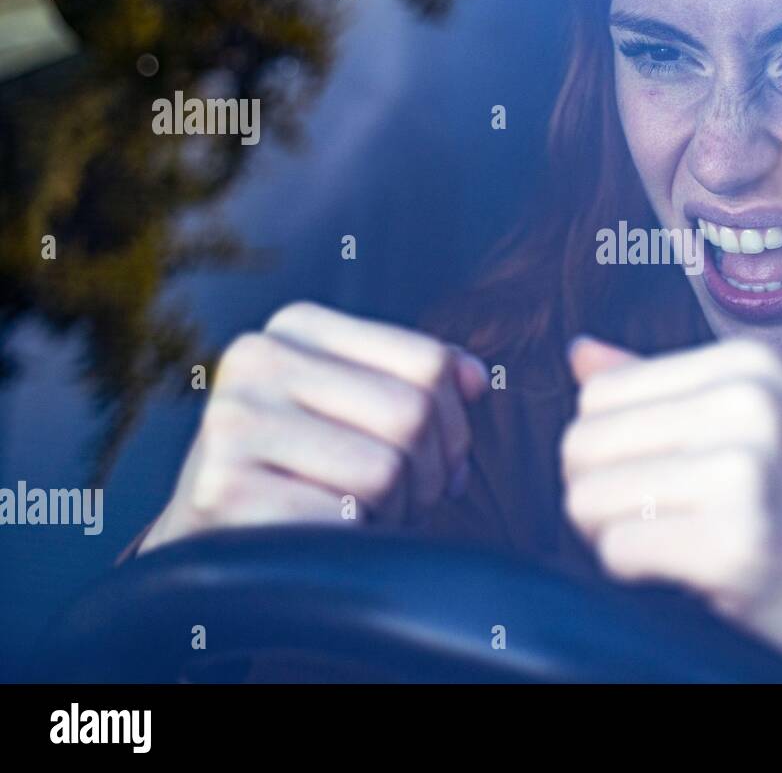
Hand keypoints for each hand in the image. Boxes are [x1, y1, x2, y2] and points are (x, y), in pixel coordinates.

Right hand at [140, 302, 487, 552]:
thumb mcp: (354, 407)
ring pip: (385, 470)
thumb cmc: (303, 472)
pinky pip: (344, 519)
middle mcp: (258, 360)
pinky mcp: (224, 489)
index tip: (441, 460)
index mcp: (296, 326)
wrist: (214, 545)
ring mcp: (235, 422)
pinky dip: (356, 543)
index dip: (455, 426)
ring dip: (394, 514)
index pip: (429, 363)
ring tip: (364, 519)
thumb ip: (420, 380)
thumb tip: (479, 378)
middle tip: (405, 503)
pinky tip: (329, 543)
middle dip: (429, 476)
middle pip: (413, 414)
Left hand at [562, 335, 781, 680]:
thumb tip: (579, 353)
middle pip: (581, 444)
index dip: (606, 447)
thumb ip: (658, 388)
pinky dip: (633, 570)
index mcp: (746, 364)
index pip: (598, 396)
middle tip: (656, 517)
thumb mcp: (745, 422)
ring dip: (610, 533)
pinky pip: (616, 551)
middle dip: (596, 492)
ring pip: (587, 498)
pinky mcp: (736, 546)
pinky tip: (687, 569)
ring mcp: (746, 474)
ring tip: (672, 540)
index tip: (657, 476)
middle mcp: (748, 405)